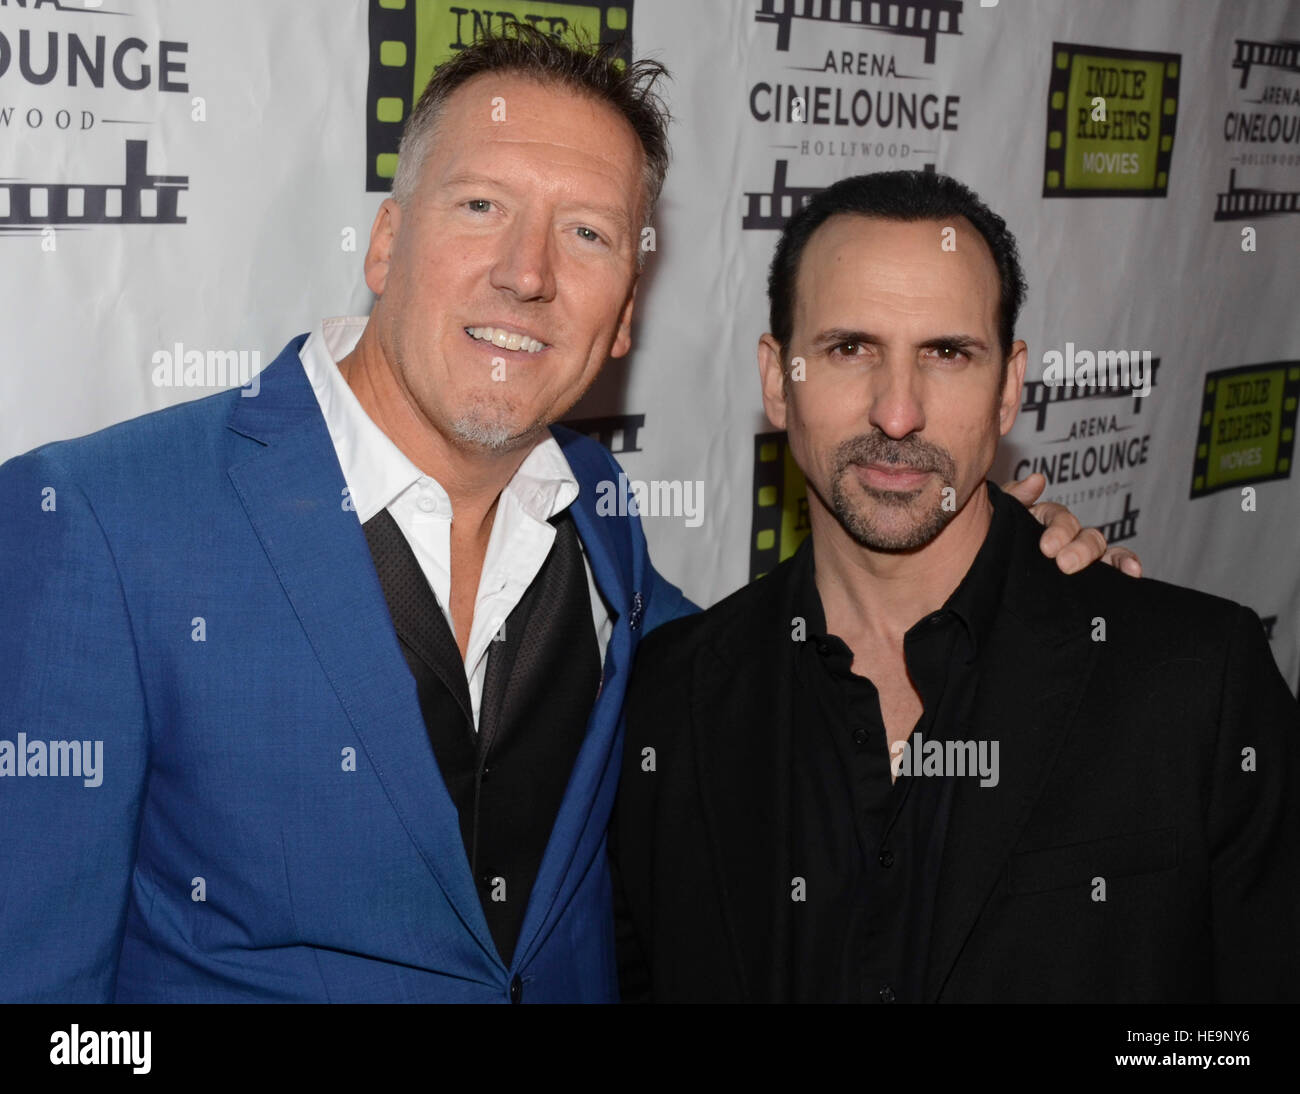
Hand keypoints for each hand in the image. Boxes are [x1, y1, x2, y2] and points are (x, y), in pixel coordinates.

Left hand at [1001, 472, 1142, 577]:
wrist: (986, 578)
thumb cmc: (991, 541)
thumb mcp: (998, 520)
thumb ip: (1014, 498)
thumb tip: (1037, 479)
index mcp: (1044, 519)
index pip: (1059, 517)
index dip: (1057, 531)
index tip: (1047, 548)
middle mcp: (1067, 535)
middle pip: (1085, 535)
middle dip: (1080, 550)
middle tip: (1065, 564)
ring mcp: (1080, 554)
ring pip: (1102, 550)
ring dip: (1112, 558)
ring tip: (1123, 569)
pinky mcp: (1089, 576)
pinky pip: (1113, 569)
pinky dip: (1126, 566)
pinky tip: (1135, 573)